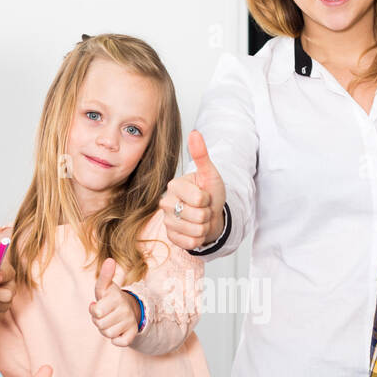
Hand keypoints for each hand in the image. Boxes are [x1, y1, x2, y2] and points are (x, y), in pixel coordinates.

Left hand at [88, 259, 139, 346]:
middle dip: (98, 321)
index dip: (94, 311)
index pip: (96, 312)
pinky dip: (116, 340)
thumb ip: (105, 275)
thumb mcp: (105, 287)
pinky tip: (117, 332)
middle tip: (105, 315)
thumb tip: (110, 260)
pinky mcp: (133, 333)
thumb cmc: (110, 298)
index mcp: (117, 298)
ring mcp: (130, 321)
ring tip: (110, 321)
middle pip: (100, 325)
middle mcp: (125, 309)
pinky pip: (121, 342)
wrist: (128, 308)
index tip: (98, 306)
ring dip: (106, 330)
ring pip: (108, 334)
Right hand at [159, 130, 226, 250]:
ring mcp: (167, 221)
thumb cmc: (210, 193)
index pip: (198, 198)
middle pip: (197, 216)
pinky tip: (196, 231)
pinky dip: (199, 239)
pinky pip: (191, 243)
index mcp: (174, 185)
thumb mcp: (210, 174)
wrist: (211, 215)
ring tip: (201, 219)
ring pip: (195, 231)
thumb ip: (202, 155)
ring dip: (204, 227)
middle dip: (207, 214)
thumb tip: (194, 133)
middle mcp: (165, 203)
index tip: (205, 196)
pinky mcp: (171, 237)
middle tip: (204, 209)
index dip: (207, 199)